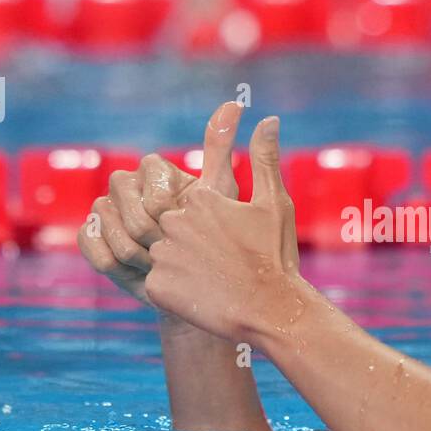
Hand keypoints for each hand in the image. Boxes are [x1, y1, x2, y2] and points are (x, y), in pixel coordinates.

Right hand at [78, 101, 244, 306]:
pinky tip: (136, 271)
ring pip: (106, 221)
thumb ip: (220, 148)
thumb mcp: (221, 195)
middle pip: (123, 195)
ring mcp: (106, 209)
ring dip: (134, 250)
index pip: (150, 175)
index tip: (183, 223)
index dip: (164, 204)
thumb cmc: (217, 238)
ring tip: (158, 263)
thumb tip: (235, 101)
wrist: (197, 285)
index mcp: (156, 170)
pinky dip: (113, 261)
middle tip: (171, 249)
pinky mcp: (92, 236)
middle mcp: (128, 185)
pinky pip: (90, 243)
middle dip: (149, 230)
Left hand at [146, 116, 302, 340]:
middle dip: (193, 247)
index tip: (232, 244)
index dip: (213, 228)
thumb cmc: (275, 256)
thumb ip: (265, 158)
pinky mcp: (154, 287)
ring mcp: (162, 255)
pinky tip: (201, 297)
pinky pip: (158, 285)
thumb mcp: (274, 203)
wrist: (272, 311)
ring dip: (184, 269)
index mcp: (199, 198)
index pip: (192, 207)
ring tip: (212, 282)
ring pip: (163, 257)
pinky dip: (175, 291)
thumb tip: (269, 119)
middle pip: (173, 230)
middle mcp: (174, 222)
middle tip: (223, 267)